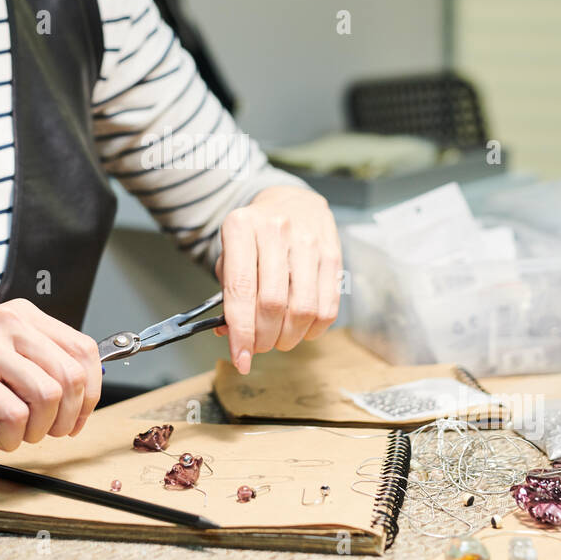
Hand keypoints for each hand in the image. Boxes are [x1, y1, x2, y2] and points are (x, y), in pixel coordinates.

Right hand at [0, 299, 101, 450]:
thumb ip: (29, 362)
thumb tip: (72, 398)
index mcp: (22, 316)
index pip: (84, 350)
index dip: (91, 391)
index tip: (77, 416)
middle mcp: (9, 324)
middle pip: (72, 376)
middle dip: (67, 417)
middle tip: (45, 433)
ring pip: (47, 395)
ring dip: (38, 429)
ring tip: (14, 434)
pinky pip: (12, 414)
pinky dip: (9, 436)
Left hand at [212, 186, 342, 373]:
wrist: (291, 200)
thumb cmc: (256, 233)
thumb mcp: (231, 251)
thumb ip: (228, 291)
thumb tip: (228, 335)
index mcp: (241, 227)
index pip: (240, 290)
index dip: (241, 332)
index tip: (240, 359)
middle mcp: (276, 230)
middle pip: (273, 304)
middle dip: (264, 339)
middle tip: (259, 347)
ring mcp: (308, 240)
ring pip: (303, 309)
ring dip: (289, 337)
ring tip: (279, 340)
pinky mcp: (332, 253)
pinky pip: (328, 306)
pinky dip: (314, 329)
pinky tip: (302, 329)